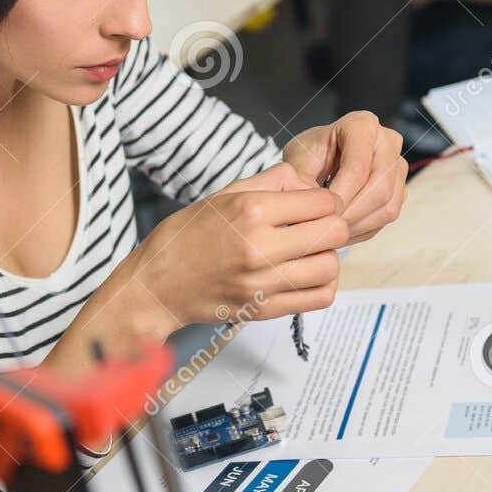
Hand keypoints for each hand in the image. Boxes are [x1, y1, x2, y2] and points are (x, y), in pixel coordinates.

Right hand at [129, 161, 349, 329]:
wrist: (157, 285)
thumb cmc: (187, 236)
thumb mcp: (224, 194)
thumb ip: (271, 182)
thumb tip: (310, 183)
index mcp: (250, 211)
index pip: (322, 201)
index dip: (325, 200)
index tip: (314, 205)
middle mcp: (259, 247)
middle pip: (334, 232)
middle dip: (332, 225)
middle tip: (316, 226)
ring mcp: (262, 283)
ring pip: (330, 266)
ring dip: (326, 256)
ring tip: (308, 252)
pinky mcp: (264, 310)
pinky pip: (318, 298)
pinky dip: (322, 285)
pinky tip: (306, 275)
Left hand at [282, 111, 406, 243]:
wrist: (321, 157)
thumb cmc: (310, 153)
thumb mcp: (296, 159)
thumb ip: (298, 180)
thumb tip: (308, 203)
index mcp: (362, 125)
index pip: (357, 167)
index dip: (339, 195)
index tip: (319, 213)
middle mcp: (387, 142)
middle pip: (379, 188)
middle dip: (350, 214)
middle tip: (325, 230)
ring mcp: (397, 167)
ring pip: (388, 206)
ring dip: (358, 226)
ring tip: (330, 234)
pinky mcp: (399, 189)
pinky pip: (387, 216)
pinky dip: (363, 230)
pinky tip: (341, 233)